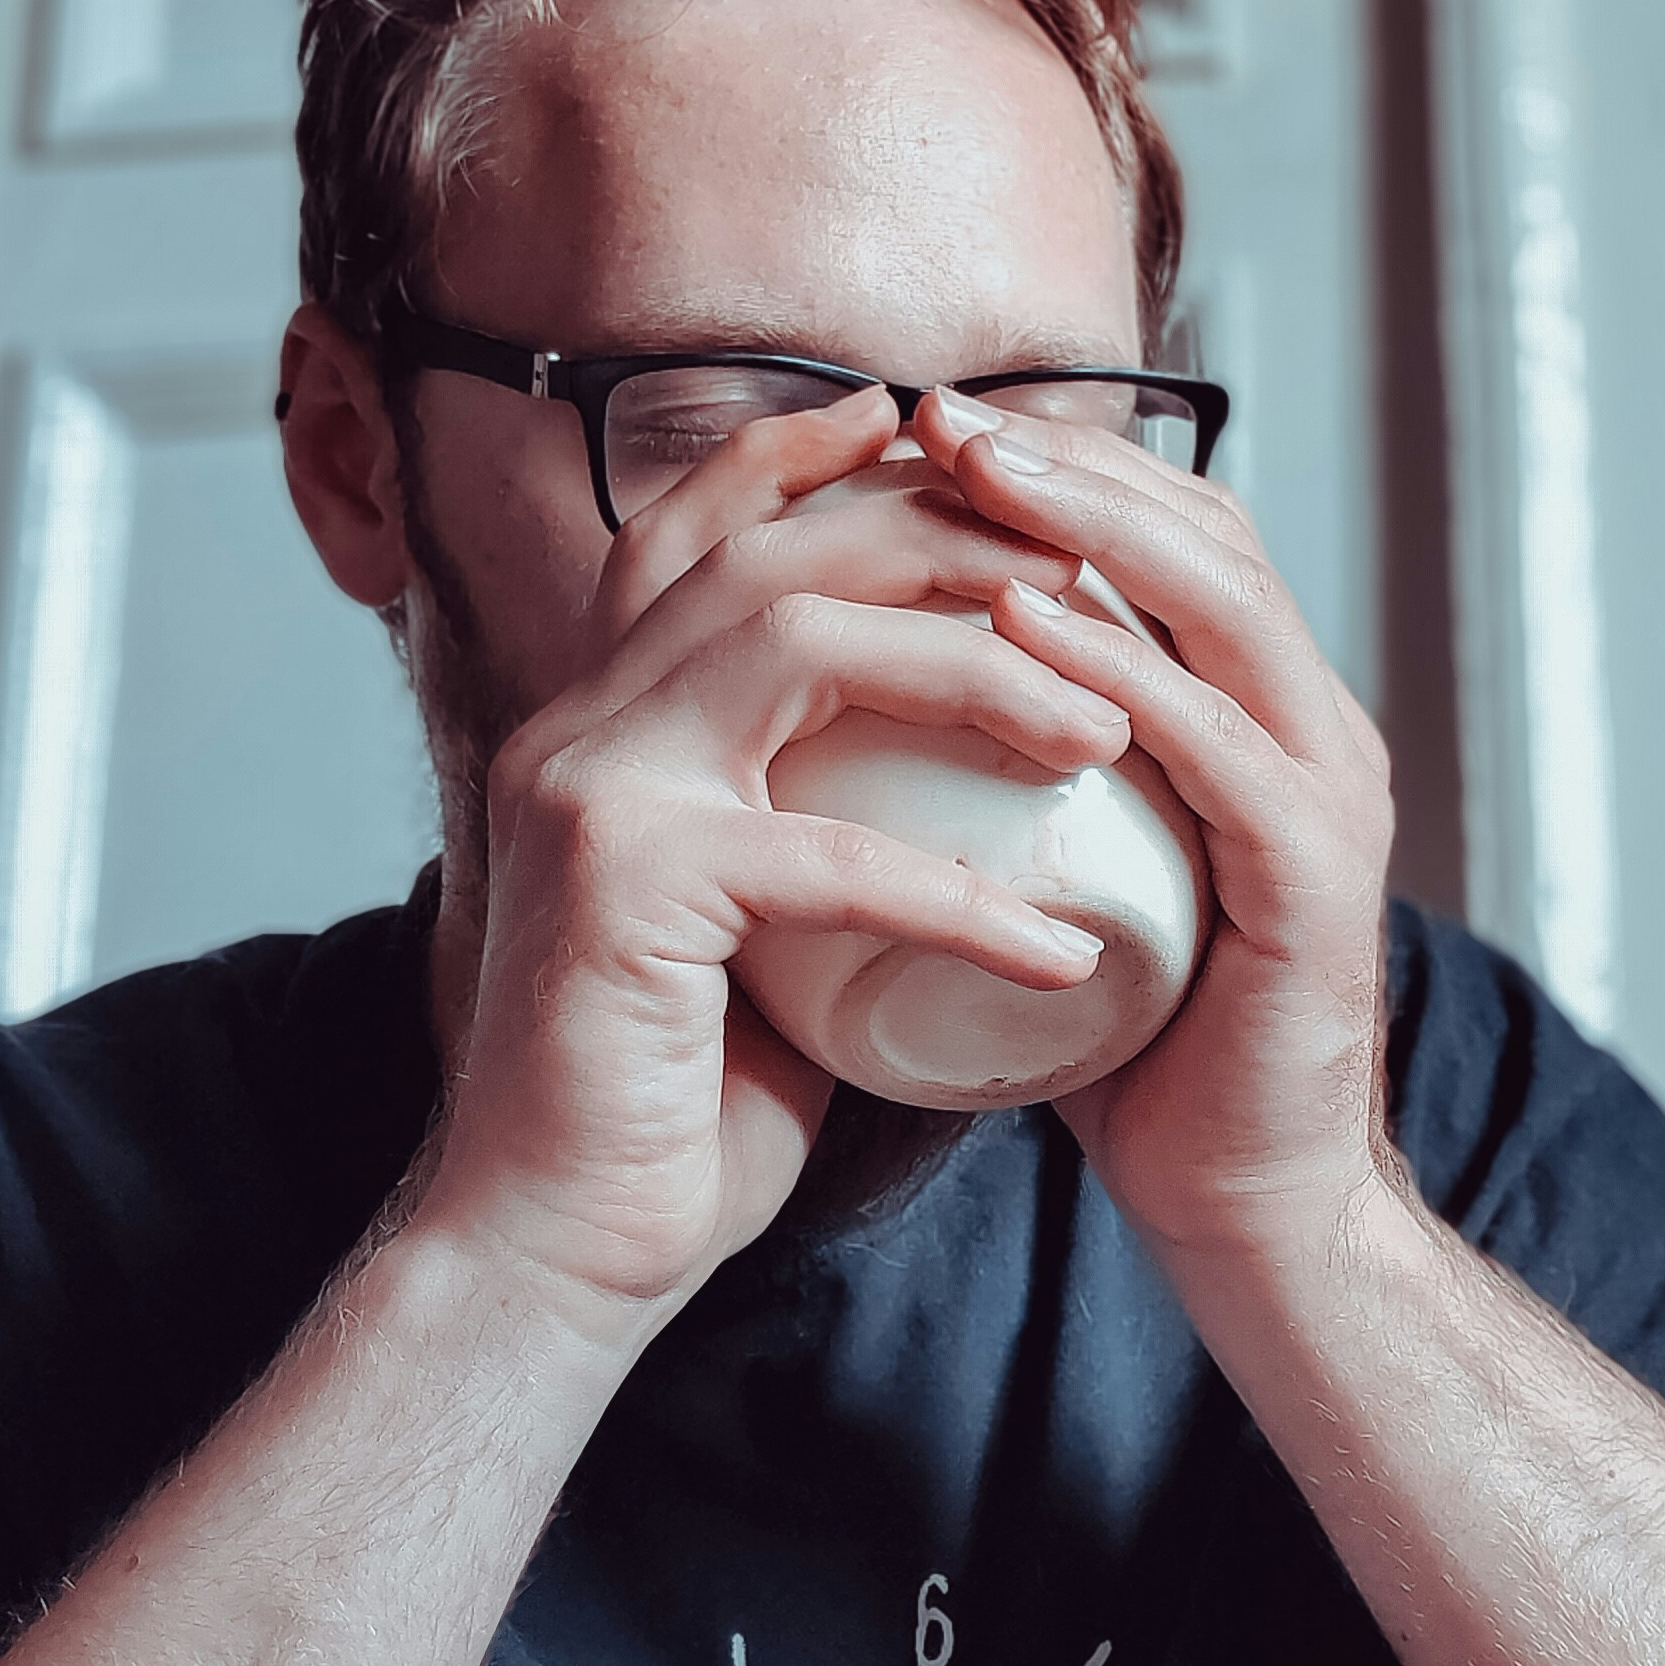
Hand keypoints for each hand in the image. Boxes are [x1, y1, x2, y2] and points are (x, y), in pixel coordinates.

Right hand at [415, 390, 1131, 1345]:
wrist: (559, 1244)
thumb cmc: (681, 1095)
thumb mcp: (767, 918)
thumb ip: (830, 812)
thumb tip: (985, 761)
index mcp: (602, 715)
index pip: (697, 530)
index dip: (803, 452)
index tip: (928, 421)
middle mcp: (578, 724)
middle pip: (771, 555)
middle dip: (941, 544)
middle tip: (1087, 585)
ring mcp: (587, 792)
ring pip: (793, 646)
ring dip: (971, 670)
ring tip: (1104, 728)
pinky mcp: (621, 885)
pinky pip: (829, 856)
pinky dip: (964, 899)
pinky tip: (1067, 951)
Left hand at [909, 388, 1397, 1275]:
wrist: (1242, 1207)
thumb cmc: (1136, 1048)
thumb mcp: (1066, 870)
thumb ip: (1009, 778)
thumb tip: (855, 704)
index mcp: (1262, 714)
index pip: (1176, 536)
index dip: (1063, 465)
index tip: (928, 424)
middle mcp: (1313, 729)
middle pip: (1208, 535)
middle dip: (1070, 463)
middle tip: (942, 416)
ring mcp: (1329, 796)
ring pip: (1227, 607)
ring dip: (1096, 527)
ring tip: (974, 477)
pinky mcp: (1317, 879)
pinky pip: (1221, 746)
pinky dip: (1125, 672)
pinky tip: (1027, 626)